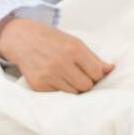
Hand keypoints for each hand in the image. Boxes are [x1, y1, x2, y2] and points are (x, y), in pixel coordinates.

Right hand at [0, 17, 114, 93]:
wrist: (23, 39)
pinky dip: (60, 90)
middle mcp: (61, 63)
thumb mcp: (75, 42)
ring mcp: (48, 75)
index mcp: (73, 49)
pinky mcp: (39, 86)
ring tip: (68, 77)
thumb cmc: (52, 40)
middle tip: (80, 75)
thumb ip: (93, 57)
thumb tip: (110, 70)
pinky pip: (58, 95)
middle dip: (86, 83)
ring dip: (74, 88)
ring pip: (73, 93)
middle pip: (86, 86)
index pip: (96, 73)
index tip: (92, 72)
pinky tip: (56, 79)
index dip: (97, 74)